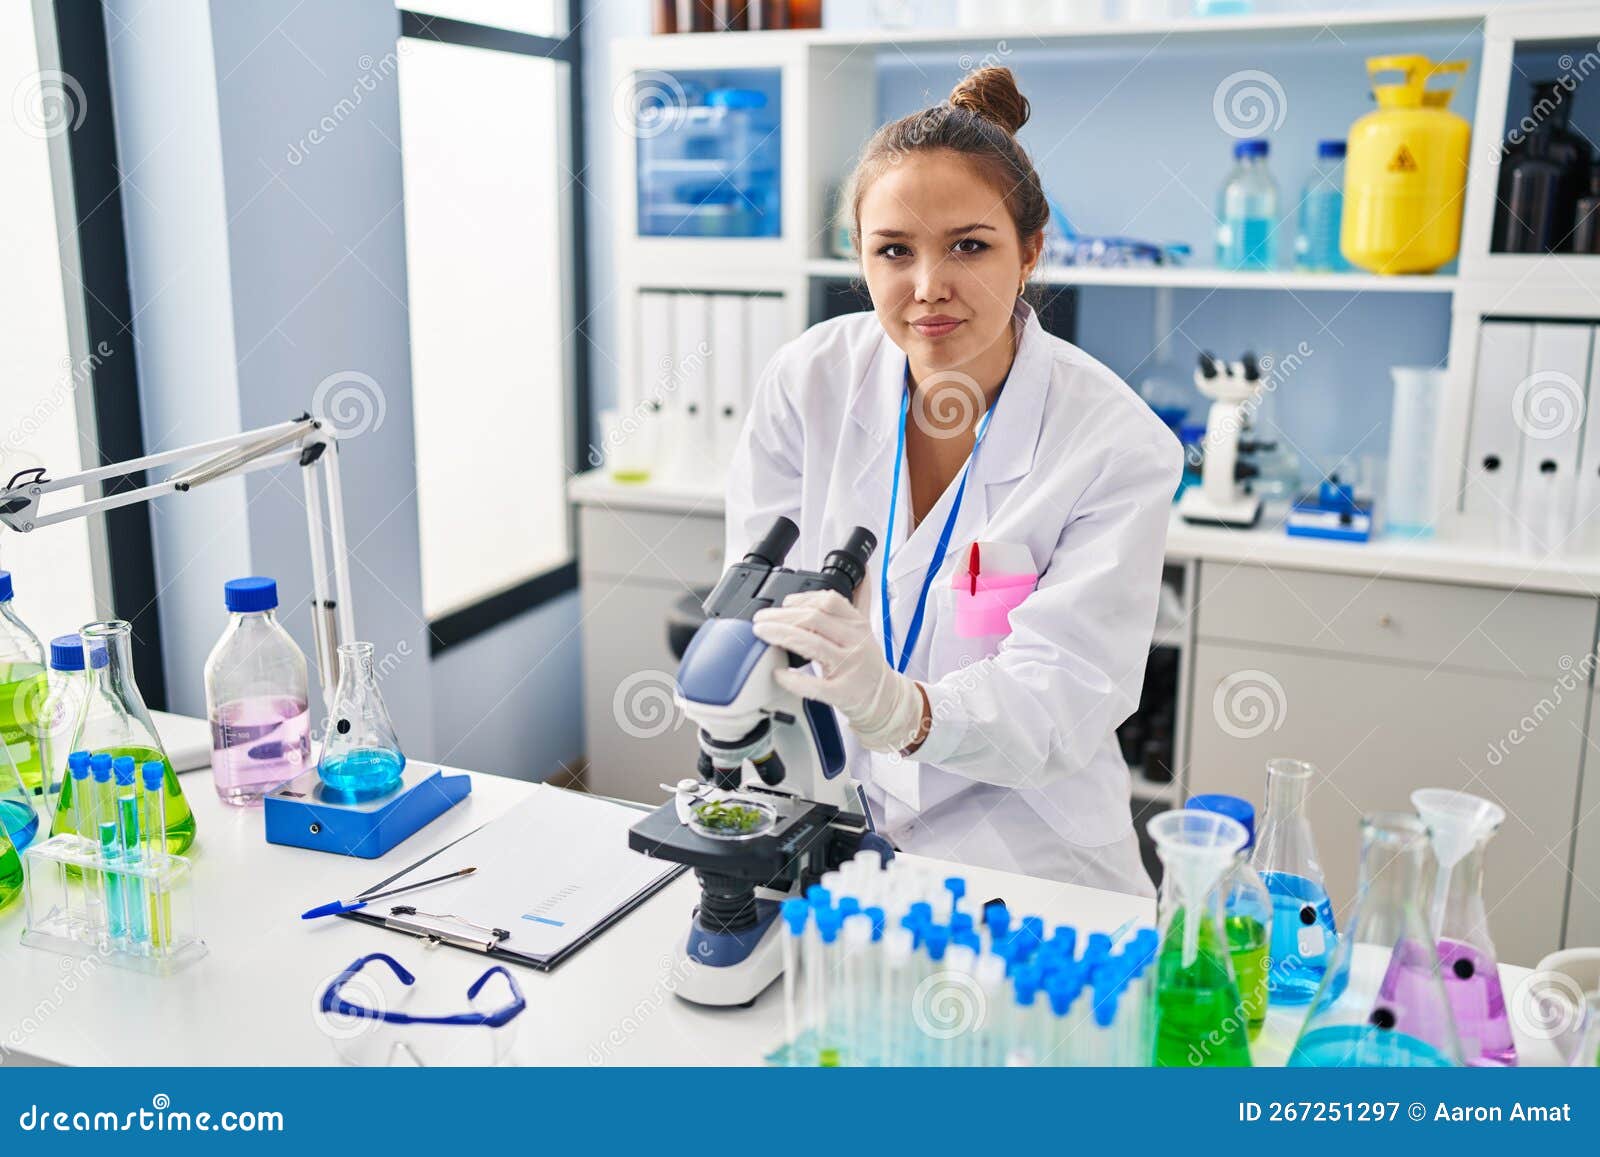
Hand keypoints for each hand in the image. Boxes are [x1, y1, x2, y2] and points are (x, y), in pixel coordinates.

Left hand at [751, 588, 927, 753]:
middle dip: (782, 616)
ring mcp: (850, 668)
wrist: (885, 699)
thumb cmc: (868, 664)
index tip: (785, 603)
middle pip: (815, 620)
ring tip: (762, 634)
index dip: (804, 598)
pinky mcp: (843, 692)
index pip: (830, 601)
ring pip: (812, 645)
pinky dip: (794, 679)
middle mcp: (855, 643)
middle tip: (760, 619)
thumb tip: (864, 572)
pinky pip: (815, 685)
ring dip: (782, 636)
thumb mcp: (866, 629)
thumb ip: (861, 600)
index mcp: (858, 625)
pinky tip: (778, 673)